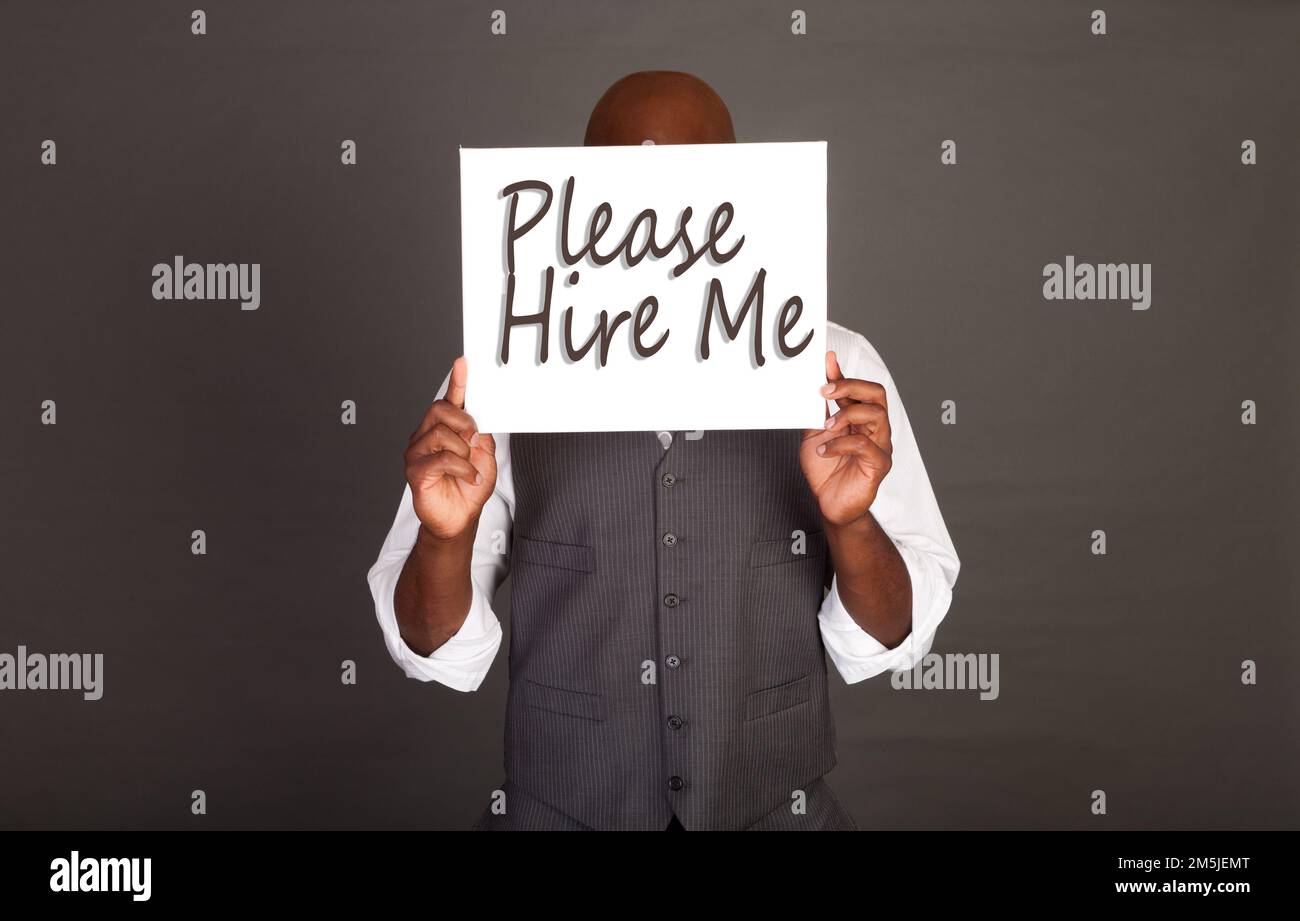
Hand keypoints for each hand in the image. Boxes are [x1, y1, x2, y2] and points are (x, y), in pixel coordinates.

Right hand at [404, 357, 497, 540]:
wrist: (459, 518)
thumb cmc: (469, 488)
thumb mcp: (484, 457)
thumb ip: (481, 435)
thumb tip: (478, 420)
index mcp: (444, 429)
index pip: (450, 400)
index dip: (457, 381)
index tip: (463, 363)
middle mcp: (427, 435)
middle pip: (440, 409)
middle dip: (464, 422)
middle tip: (474, 442)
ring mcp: (417, 451)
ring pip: (441, 433)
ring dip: (463, 451)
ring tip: (469, 467)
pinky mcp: (415, 470)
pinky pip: (442, 457)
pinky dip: (462, 468)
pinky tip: (468, 478)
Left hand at [799, 350, 892, 527]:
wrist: (830, 504)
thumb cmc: (826, 471)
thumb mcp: (815, 436)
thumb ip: (817, 414)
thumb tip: (814, 386)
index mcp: (860, 418)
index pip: (857, 389)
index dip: (842, 373)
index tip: (826, 360)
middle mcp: (874, 428)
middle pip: (876, 394)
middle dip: (850, 386)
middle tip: (825, 390)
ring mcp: (880, 445)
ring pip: (876, 415)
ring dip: (847, 415)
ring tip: (826, 427)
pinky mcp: (879, 465)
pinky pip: (865, 445)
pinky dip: (841, 444)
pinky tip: (825, 451)